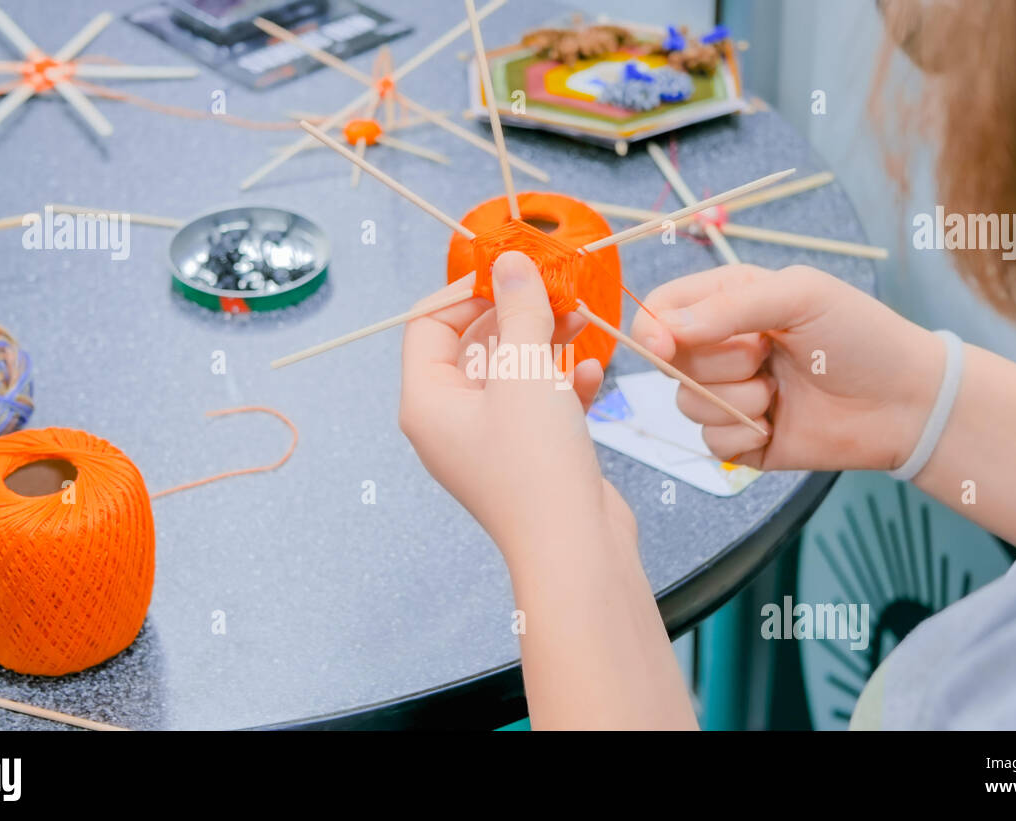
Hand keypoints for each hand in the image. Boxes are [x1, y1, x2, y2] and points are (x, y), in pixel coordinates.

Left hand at [400, 251, 635, 564]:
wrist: (576, 550)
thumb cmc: (536, 468)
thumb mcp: (524, 373)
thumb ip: (518, 310)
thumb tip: (510, 262)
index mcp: (427, 401)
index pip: (428, 324)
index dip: (466, 289)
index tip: (510, 269)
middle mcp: (450, 420)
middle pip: (473, 343)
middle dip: (516, 312)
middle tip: (556, 287)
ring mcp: (490, 439)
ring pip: (513, 370)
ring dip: (546, 341)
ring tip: (582, 319)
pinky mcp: (530, 454)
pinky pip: (539, 402)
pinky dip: (562, 382)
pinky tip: (589, 374)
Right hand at [630, 264, 944, 471]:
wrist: (906, 402)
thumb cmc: (860, 336)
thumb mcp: (798, 296)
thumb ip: (727, 307)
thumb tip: (663, 330)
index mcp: (729, 302)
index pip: (661, 310)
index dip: (651, 328)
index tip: (662, 345)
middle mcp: (723, 348)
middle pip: (669, 361)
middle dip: (719, 363)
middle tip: (768, 356)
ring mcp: (730, 396)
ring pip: (687, 404)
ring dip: (735, 401)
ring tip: (780, 393)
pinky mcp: (742, 440)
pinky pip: (710, 443)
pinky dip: (742, 436)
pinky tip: (778, 424)